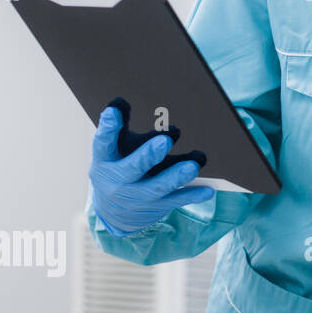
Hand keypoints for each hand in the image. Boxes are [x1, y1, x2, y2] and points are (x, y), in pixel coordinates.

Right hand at [89, 104, 214, 236]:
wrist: (114, 210)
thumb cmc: (118, 165)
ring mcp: (138, 196)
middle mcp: (119, 180)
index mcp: (105, 160)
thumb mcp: (113, 148)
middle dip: (148, 156)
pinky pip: (176, 200)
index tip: (113, 112)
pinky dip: (192, 195)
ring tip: (193, 165)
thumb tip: (120, 101)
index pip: (103, 144)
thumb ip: (119, 128)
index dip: (107, 128)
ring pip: (158, 187)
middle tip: (164, 141)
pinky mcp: (157, 205)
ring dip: (176, 176)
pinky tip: (208, 190)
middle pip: (133, 168)